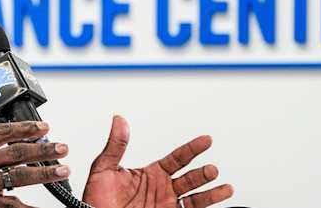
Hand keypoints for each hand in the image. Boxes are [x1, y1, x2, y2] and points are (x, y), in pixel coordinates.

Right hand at [0, 100, 70, 207]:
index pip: (3, 132)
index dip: (25, 128)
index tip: (43, 126)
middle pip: (16, 153)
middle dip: (42, 149)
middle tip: (62, 148)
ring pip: (19, 177)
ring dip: (43, 173)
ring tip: (62, 170)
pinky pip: (12, 206)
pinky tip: (44, 207)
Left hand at [82, 116, 233, 207]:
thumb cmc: (96, 200)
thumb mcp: (103, 169)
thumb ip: (115, 146)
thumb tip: (119, 121)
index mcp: (151, 174)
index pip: (177, 158)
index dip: (192, 148)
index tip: (206, 140)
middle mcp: (162, 189)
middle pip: (190, 178)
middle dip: (202, 174)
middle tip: (211, 169)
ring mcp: (166, 206)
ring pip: (195, 199)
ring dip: (210, 194)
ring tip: (224, 188)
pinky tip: (217, 202)